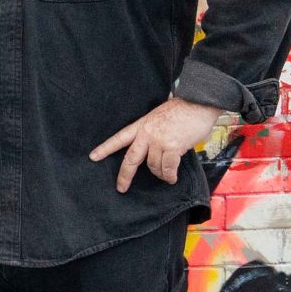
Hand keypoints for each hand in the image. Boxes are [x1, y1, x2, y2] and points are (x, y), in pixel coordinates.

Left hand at [89, 96, 226, 191]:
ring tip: (166, 175)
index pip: (119, 138)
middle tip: (121, 188)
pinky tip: (172, 178)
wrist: (197, 103)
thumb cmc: (181, 109)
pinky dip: (170, 175)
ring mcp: (159, 141)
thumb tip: (154, 143)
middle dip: (124, 175)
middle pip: (131, 158)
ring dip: (160, 174)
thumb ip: (152, 129)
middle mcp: (147, 134)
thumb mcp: (158, 115)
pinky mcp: (173, 147)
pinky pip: (168, 168)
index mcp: (141, 125)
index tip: (93, 157)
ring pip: (153, 166)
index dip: (105, 148)